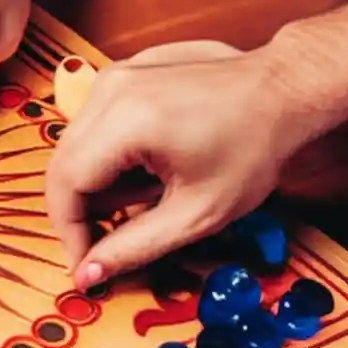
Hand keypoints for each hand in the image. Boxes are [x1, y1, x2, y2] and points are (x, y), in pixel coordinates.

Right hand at [44, 40, 328, 290]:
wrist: (286, 90)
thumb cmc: (254, 149)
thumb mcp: (198, 213)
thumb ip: (134, 246)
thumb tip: (86, 275)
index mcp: (126, 121)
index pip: (65, 184)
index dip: (68, 231)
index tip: (86, 263)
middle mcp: (109, 89)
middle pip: (62, 164)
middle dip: (79, 211)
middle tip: (106, 243)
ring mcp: (114, 75)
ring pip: (75, 146)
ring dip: (98, 183)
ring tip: (146, 195)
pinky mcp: (123, 73)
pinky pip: (94, 124)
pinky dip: (109, 156)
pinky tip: (148, 166)